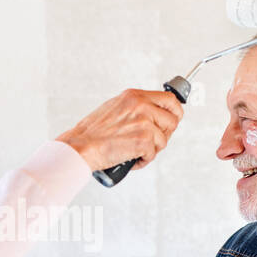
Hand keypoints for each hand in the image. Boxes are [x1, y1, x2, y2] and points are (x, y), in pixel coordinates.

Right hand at [56, 88, 182, 171]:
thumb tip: (154, 114)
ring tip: (135, 151)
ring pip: (164, 140)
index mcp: (134, 96)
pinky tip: (130, 158)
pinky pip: (153, 154)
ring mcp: (144, 122)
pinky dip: (142, 161)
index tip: (173, 119)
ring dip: (152, 150)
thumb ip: (135, 108)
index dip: (175, 111)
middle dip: (165, 134)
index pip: (169, 99)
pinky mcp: (144, 140)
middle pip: (173, 120)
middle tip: (152, 142)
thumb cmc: (92, 133)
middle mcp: (141, 105)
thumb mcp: (115, 108)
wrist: (81, 147)